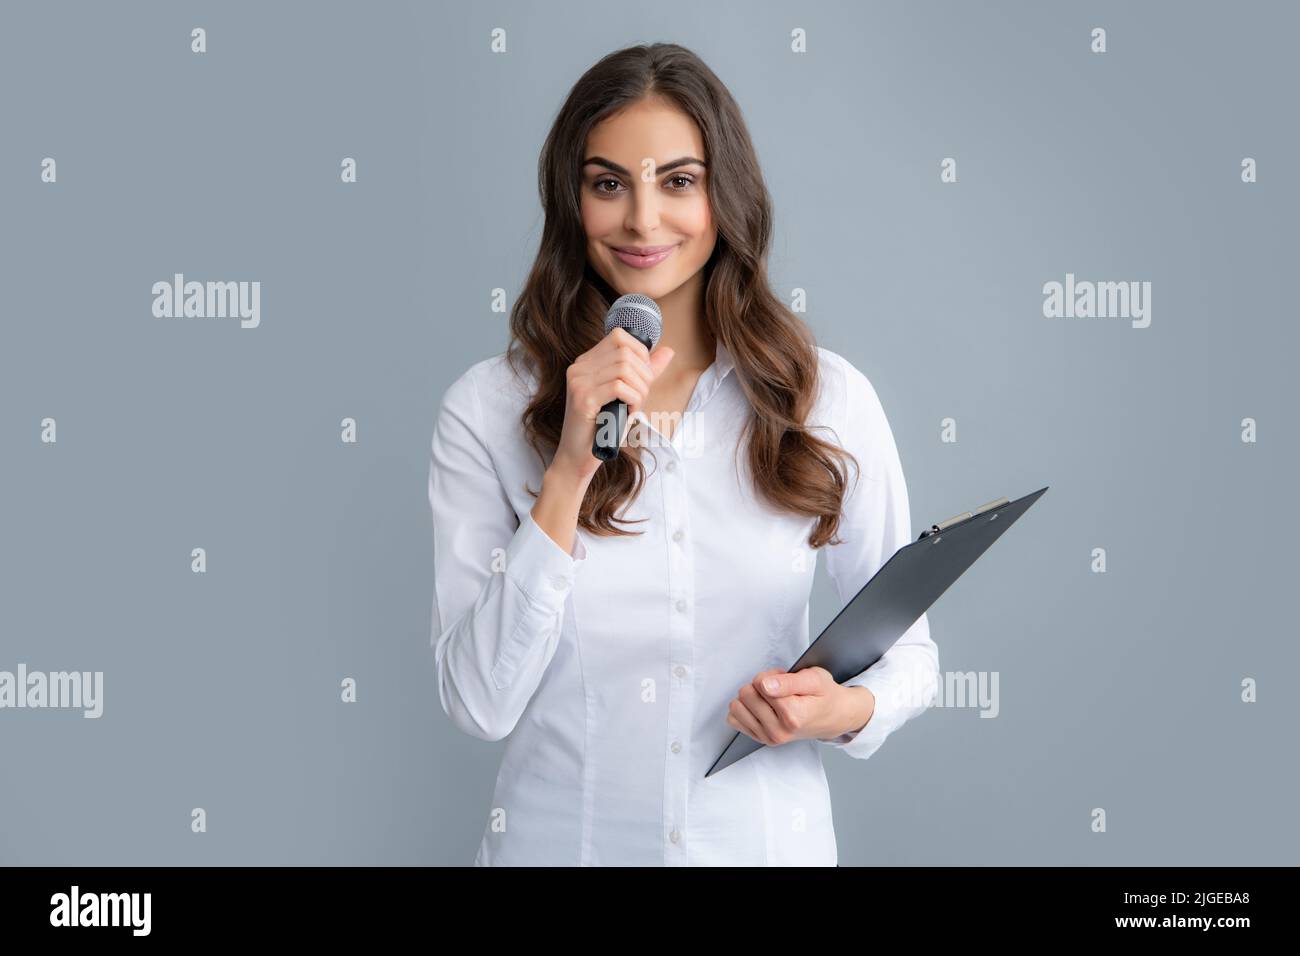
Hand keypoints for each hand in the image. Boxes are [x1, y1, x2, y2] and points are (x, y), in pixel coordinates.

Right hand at [550, 327, 674, 483]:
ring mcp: (578, 383)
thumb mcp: (627, 394)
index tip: (644, 376)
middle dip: (644, 375)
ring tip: (634, 406)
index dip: (640, 352)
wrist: (578, 456)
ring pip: (624, 369)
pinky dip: (632, 400)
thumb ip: (645, 371)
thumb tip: (668, 351)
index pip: (619, 336)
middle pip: (625, 353)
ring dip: (640, 390)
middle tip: (641, 397)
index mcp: (586, 362)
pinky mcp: (583, 399)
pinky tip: (628, 412)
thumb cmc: (603, 426)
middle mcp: (579, 368)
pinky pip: (619, 387)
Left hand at [726, 667, 875, 745]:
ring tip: (774, 698)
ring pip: (737, 706)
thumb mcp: (814, 679)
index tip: (786, 680)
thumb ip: (788, 682)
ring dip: (753, 697)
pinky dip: (746, 709)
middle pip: (746, 694)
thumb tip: (764, 685)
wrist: (834, 716)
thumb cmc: (825, 696)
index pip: (759, 684)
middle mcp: (779, 731)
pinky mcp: (761, 739)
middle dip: (761, 685)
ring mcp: (769, 738)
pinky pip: (735, 719)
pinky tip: (764, 708)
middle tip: (781, 689)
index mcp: (792, 715)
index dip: (772, 676)